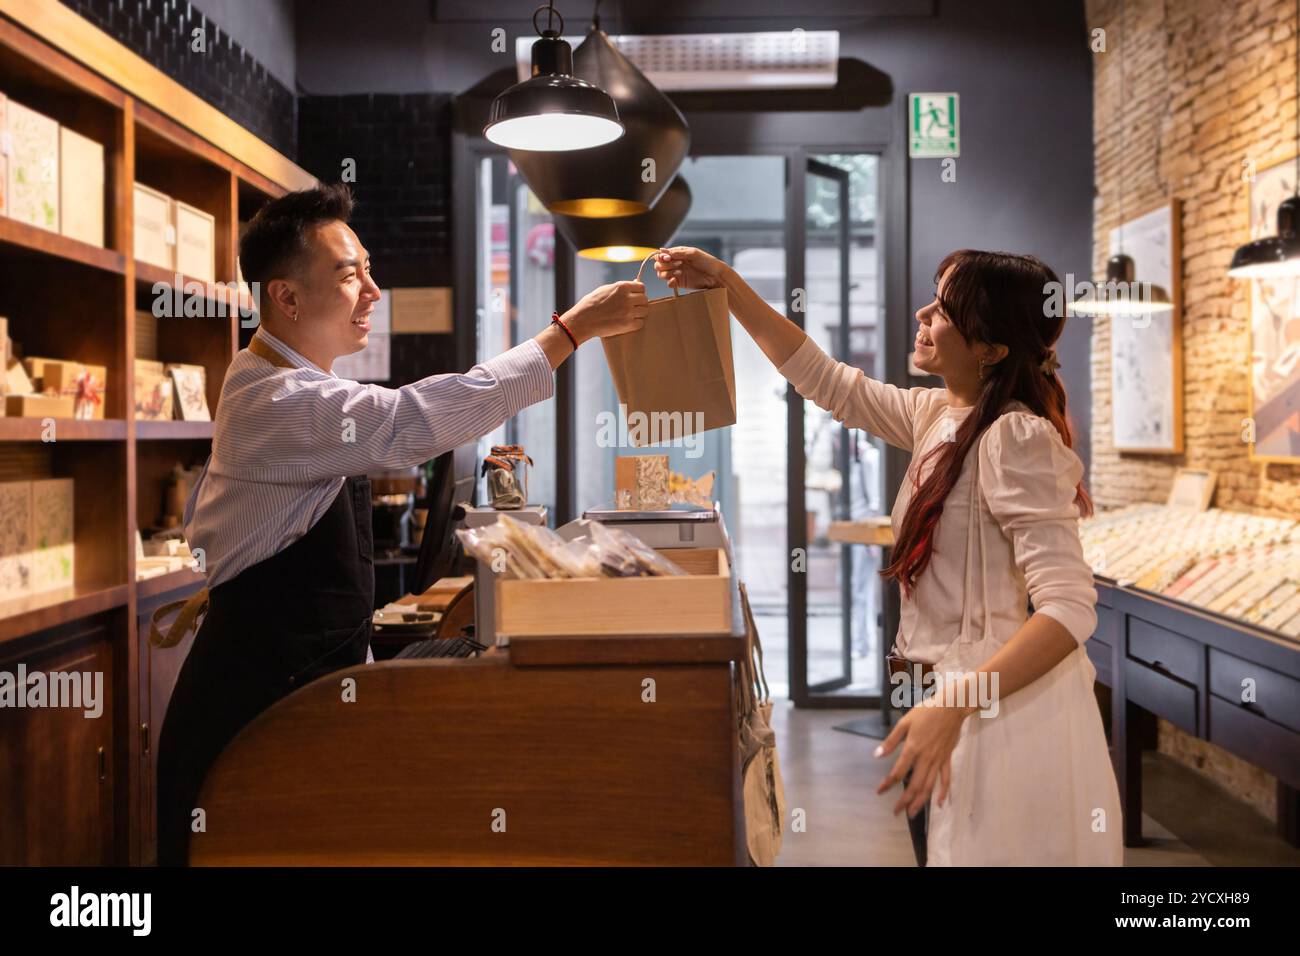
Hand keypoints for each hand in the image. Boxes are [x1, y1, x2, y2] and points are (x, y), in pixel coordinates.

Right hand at [561, 280, 647, 341]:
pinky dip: (636, 323)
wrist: (583, 320)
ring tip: (629, 315)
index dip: (639, 292)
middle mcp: (627, 298)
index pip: (641, 287)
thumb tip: (633, 284)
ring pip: (644, 311)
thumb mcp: (605, 289)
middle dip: (640, 303)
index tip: (634, 296)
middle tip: (632, 307)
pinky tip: (628, 323)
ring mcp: (628, 312)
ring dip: (639, 314)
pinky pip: (640, 323)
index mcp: (622, 287)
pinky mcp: (628, 324)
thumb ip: (620, 288)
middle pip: (645, 299)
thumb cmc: (591, 304)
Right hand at [653, 246, 726, 290]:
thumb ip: (677, 253)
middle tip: (678, 265)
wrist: (716, 276)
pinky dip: (670, 282)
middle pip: (659, 265)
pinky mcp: (679, 283)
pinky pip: (669, 283)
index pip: (662, 255)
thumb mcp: (693, 254)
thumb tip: (661, 250)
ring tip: (679, 272)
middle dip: (664, 265)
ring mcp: (676, 273)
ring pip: (661, 274)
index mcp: (677, 253)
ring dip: (667, 273)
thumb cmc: (707, 262)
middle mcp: (675, 263)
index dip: (661, 257)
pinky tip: (676, 280)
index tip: (668, 258)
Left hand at [874, 692, 972, 818]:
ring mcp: (938, 760)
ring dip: (921, 802)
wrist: (951, 707)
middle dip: (904, 801)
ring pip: (929, 786)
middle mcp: (926, 758)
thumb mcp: (904, 723)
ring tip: (913, 814)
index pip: (898, 772)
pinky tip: (940, 803)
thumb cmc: (926, 712)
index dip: (888, 784)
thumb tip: (877, 755)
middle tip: (896, 812)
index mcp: (912, 749)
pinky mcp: (947, 759)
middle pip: (914, 785)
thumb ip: (891, 741)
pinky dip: (943, 792)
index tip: (880, 791)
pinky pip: (946, 779)